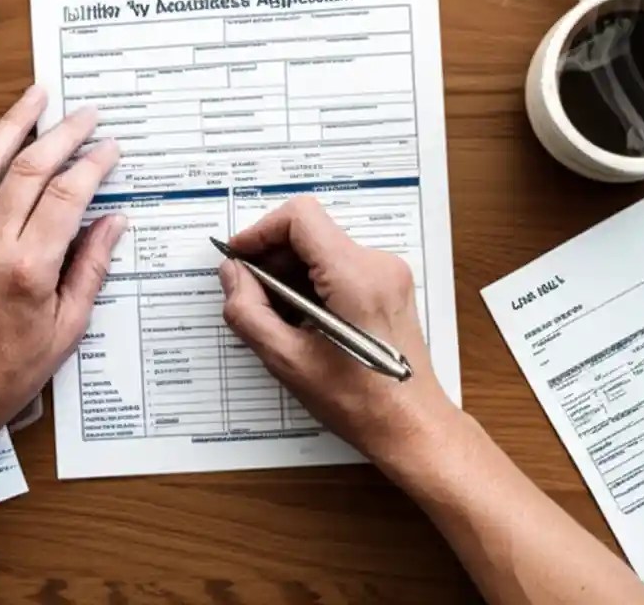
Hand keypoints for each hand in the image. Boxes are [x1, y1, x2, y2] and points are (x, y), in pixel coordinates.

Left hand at [0, 85, 126, 472]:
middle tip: (83, 115)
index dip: (93, 165)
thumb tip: (113, 223)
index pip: (69, 196)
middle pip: (31, 171)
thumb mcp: (66, 328)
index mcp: (31, 269)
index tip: (109, 149)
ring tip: (33, 99)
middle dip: (62, 135)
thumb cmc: (9, 372)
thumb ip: (89, 269)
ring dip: (11, 127)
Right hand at [218, 196, 458, 463]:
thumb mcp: (289, 361)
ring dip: (290, 274)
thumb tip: (232, 275)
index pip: (300, 217)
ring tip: (274, 316)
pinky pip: (339, 268)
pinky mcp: (388, 287)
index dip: (260, 231)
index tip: (238, 256)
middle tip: (248, 294)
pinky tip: (299, 321)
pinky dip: (311, 285)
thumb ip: (249, 312)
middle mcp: (377, 265)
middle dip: (271, 257)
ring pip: (322, 250)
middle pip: (310, 232)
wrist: (412, 426)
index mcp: (355, 277)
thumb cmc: (361, 403)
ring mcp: (387, 275)